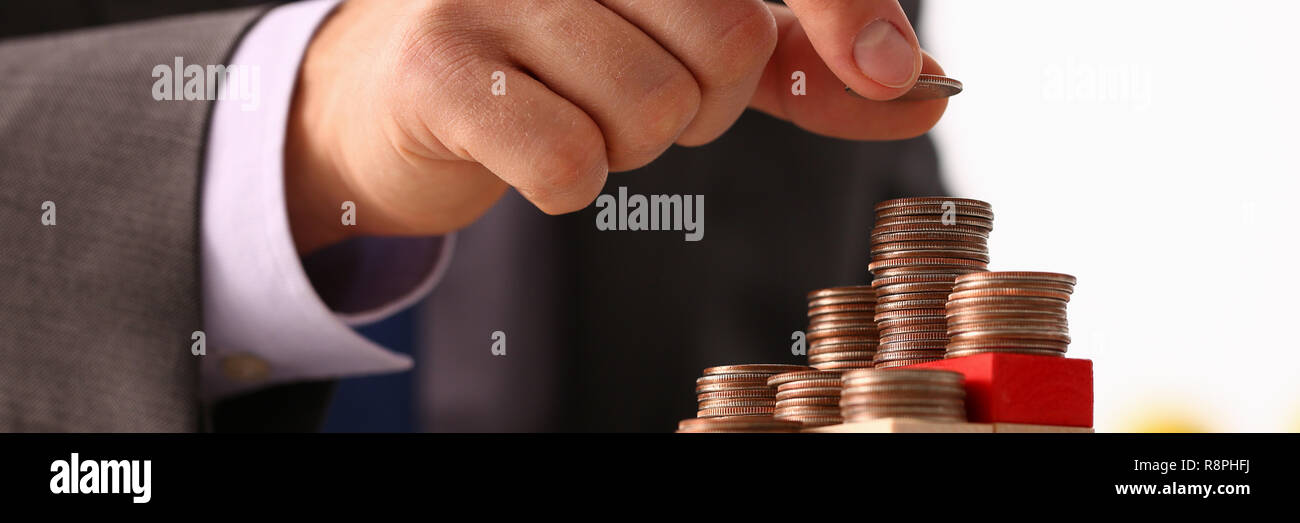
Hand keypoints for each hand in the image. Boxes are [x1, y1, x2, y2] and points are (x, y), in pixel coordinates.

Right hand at [286, 0, 947, 253]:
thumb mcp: (686, 45)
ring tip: (574, 112)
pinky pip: (571, 163)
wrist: (400, 92)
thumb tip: (919, 94)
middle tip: (637, 95)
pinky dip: (570, 183)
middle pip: (726, 43)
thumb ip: (796, 63)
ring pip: (652, 110)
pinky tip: (530, 148)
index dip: (845, 11)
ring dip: (630, 146)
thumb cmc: (557, 57)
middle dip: (703, 105)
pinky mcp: (442, 65)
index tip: (888, 74)